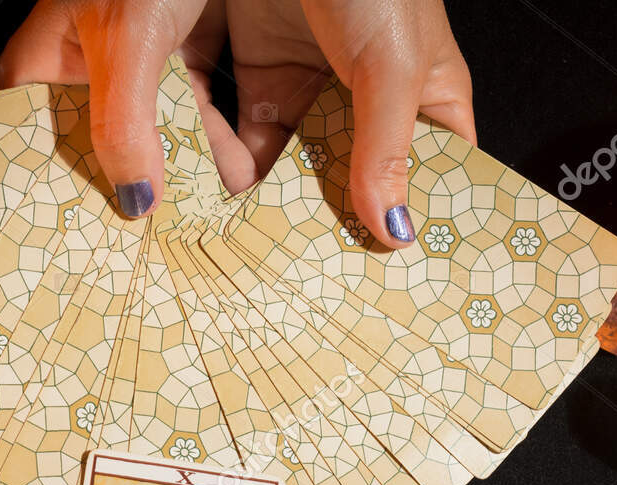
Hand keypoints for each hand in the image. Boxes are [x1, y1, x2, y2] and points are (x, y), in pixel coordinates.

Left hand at [0, 0, 474, 247]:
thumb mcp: (394, 63)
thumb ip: (387, 147)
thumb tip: (394, 229)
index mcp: (421, 93)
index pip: (425, 177)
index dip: (403, 227)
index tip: (383, 288)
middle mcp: (356, 91)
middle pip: (337, 182)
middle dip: (312, 230)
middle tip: (292, 292)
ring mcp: (295, 76)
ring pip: (272, 163)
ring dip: (248, 206)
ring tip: (233, 261)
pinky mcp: (239, 60)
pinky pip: (219, 125)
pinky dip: (204, 161)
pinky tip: (191, 204)